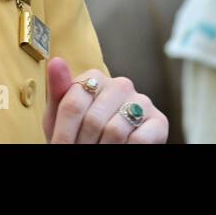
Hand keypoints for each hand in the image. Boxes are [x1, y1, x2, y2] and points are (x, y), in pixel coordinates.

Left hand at [43, 57, 167, 143]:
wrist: (101, 148)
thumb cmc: (79, 133)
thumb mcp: (61, 117)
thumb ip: (58, 91)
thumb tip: (56, 61)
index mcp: (94, 78)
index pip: (72, 105)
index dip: (64, 133)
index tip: (60, 147)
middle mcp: (121, 84)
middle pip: (93, 120)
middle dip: (83, 144)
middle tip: (81, 152)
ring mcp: (142, 101)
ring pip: (115, 131)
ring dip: (102, 149)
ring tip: (98, 153)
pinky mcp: (159, 121)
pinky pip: (139, 140)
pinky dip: (126, 150)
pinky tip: (119, 150)